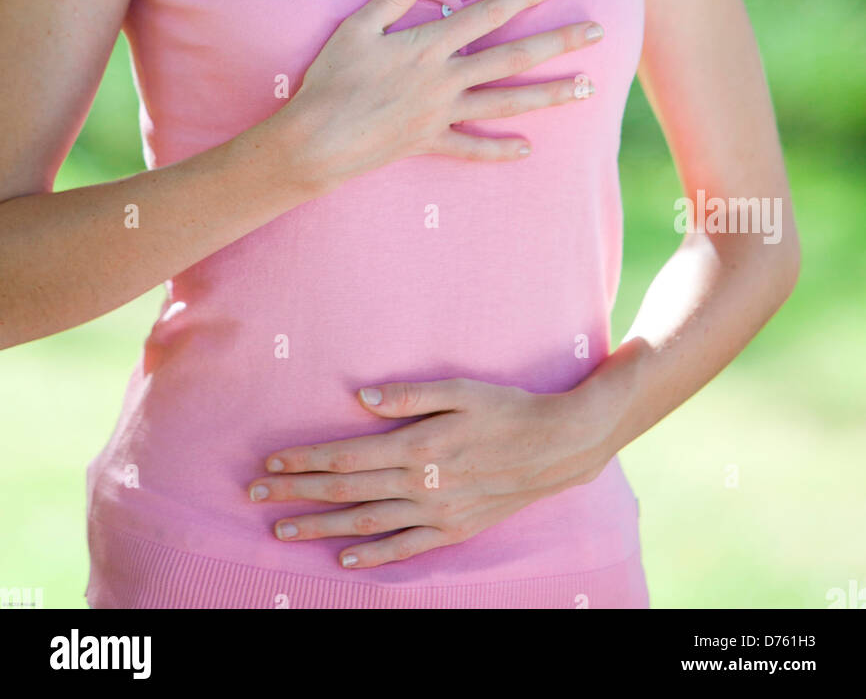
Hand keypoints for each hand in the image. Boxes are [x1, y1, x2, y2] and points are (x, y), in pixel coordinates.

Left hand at [247, 377, 612, 568]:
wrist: (556, 446)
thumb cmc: (506, 408)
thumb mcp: (459, 389)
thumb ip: (406, 396)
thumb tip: (358, 398)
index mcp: (417, 445)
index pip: (346, 456)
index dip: (305, 459)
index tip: (271, 460)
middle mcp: (420, 484)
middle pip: (346, 491)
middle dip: (296, 492)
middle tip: (254, 494)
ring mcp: (436, 512)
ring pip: (365, 522)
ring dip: (319, 526)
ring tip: (280, 529)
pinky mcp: (453, 529)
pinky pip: (405, 547)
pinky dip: (372, 555)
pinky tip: (344, 558)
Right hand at [286, 0, 603, 192]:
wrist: (315, 140)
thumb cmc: (331, 80)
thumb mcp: (356, 28)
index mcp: (428, 47)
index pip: (486, 14)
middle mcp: (445, 80)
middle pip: (513, 58)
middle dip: (559, 43)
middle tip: (598, 34)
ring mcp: (441, 114)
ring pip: (507, 103)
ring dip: (550, 95)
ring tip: (587, 89)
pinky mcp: (430, 142)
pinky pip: (471, 148)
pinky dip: (499, 151)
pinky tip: (527, 150)